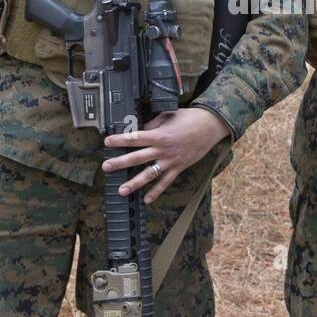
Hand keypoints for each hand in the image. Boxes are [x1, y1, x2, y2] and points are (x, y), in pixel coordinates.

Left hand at [102, 108, 230, 202]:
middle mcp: (163, 150)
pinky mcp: (179, 168)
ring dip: (134, 183)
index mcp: (159, 135)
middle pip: (137, 158)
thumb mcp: (168, 116)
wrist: (210, 126)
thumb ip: (153, 125)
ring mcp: (170, 161)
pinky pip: (166, 182)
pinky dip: (156, 192)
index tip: (107, 142)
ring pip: (149, 174)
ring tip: (121, 190)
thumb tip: (140, 130)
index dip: (119, 140)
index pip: (135, 138)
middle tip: (106, 167)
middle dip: (120, 163)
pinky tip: (147, 200)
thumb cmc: (190, 118)